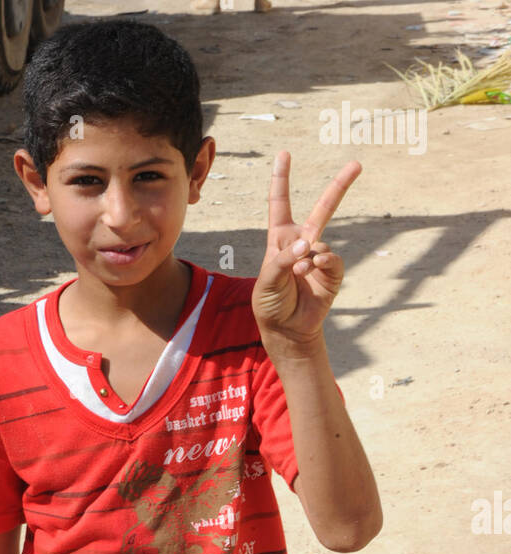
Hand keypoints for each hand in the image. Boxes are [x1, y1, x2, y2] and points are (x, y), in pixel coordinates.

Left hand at [252, 150, 360, 353]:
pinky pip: (333, 259)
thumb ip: (284, 259)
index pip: (280, 203)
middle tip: (357, 164)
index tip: (284, 154)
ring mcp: (319, 256)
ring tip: (300, 273)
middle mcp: (302, 242)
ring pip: (324, 240)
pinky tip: (313, 270)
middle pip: (323, 208)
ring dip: (310, 256)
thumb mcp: (266, 280)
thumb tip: (310, 244)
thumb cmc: (270, 303)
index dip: (281, 178)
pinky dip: (323, 263)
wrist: (286, 329)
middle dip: (340, 186)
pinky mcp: (332, 273)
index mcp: (280, 238)